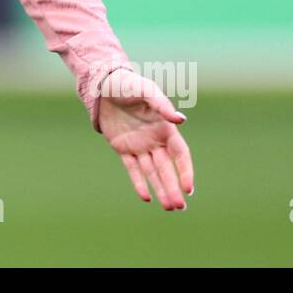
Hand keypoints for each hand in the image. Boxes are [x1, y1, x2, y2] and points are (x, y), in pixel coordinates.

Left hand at [96, 68, 194, 210]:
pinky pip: (132, 168)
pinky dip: (139, 182)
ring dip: (160, 189)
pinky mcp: (122, 148)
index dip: (185, 171)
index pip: (180, 154)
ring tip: (168, 207)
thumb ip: (162, 106)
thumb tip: (181, 120)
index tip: (188, 188)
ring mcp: (139, 145)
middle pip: (167, 168)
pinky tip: (146, 197)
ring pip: (152, 172)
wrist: (104, 85)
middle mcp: (155, 140)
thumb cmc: (129, 84)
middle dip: (173, 187)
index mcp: (165, 128)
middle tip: (179, 207)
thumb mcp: (147, 91)